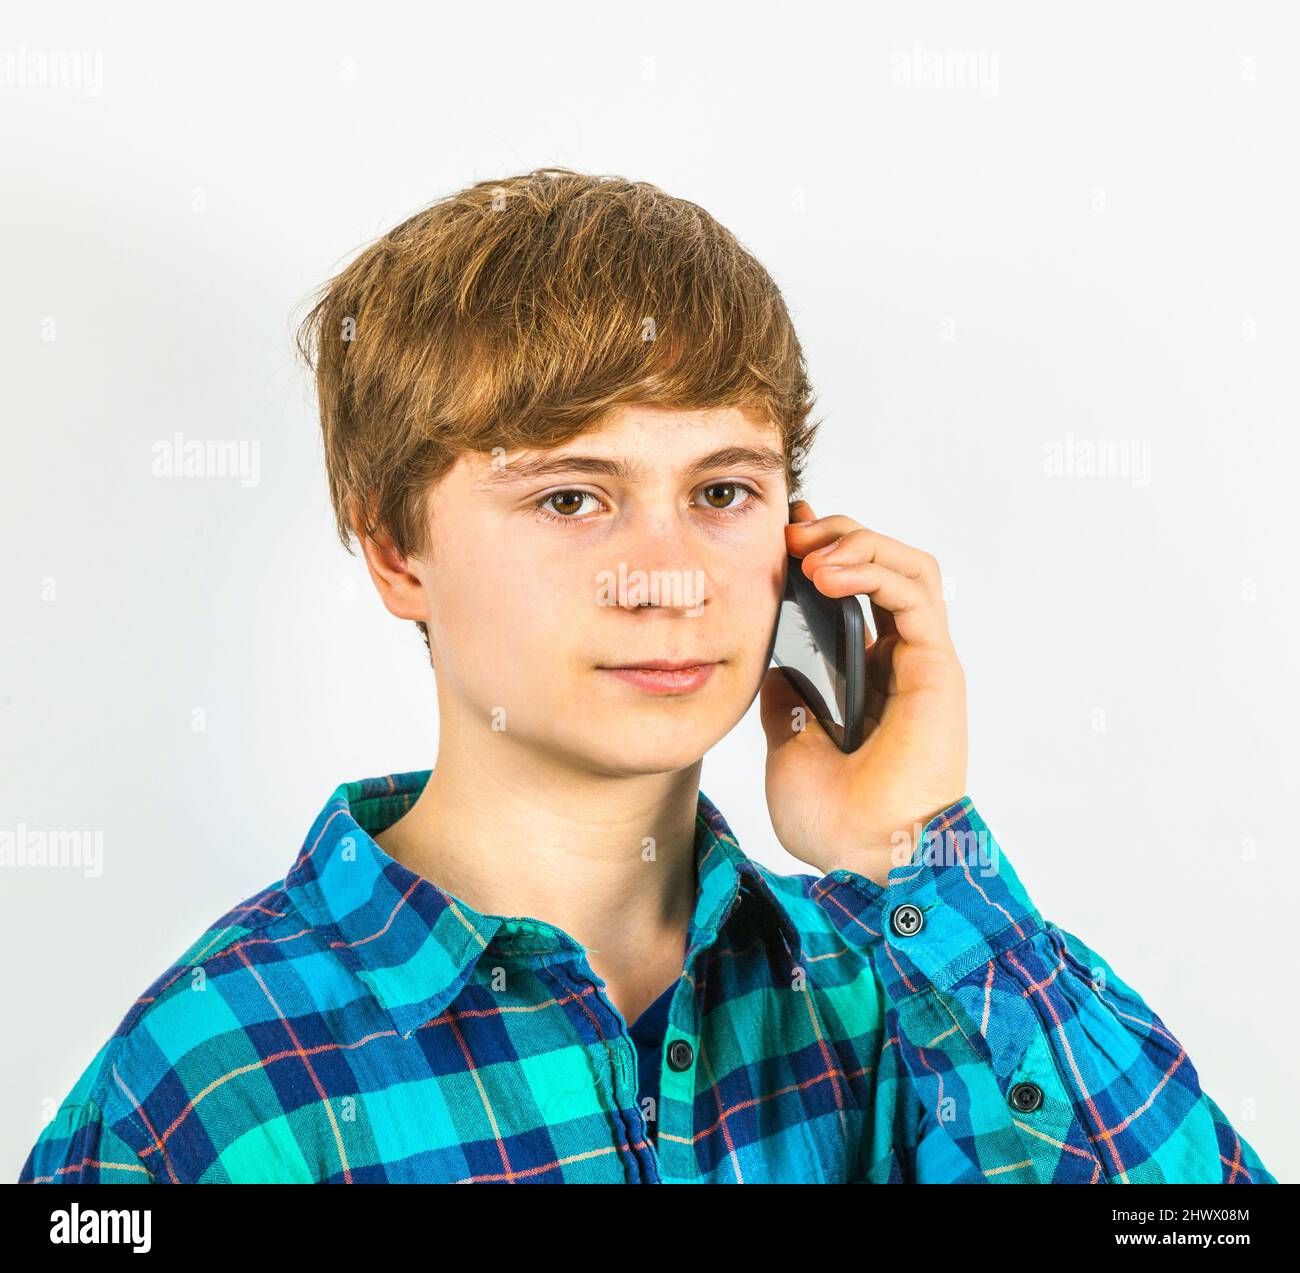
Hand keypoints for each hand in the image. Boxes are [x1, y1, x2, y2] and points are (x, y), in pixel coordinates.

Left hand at [758, 501, 967, 885]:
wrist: (866, 860)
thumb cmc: (834, 820)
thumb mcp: (787, 744)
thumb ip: (787, 698)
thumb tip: (772, 662)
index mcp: (866, 680)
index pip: (853, 597)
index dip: (822, 557)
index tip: (779, 539)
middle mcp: (899, 664)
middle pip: (882, 568)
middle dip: (836, 536)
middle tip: (789, 532)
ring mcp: (920, 662)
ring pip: (906, 566)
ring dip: (856, 541)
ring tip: (807, 546)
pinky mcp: (936, 666)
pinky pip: (913, 593)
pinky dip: (872, 569)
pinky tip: (827, 574)